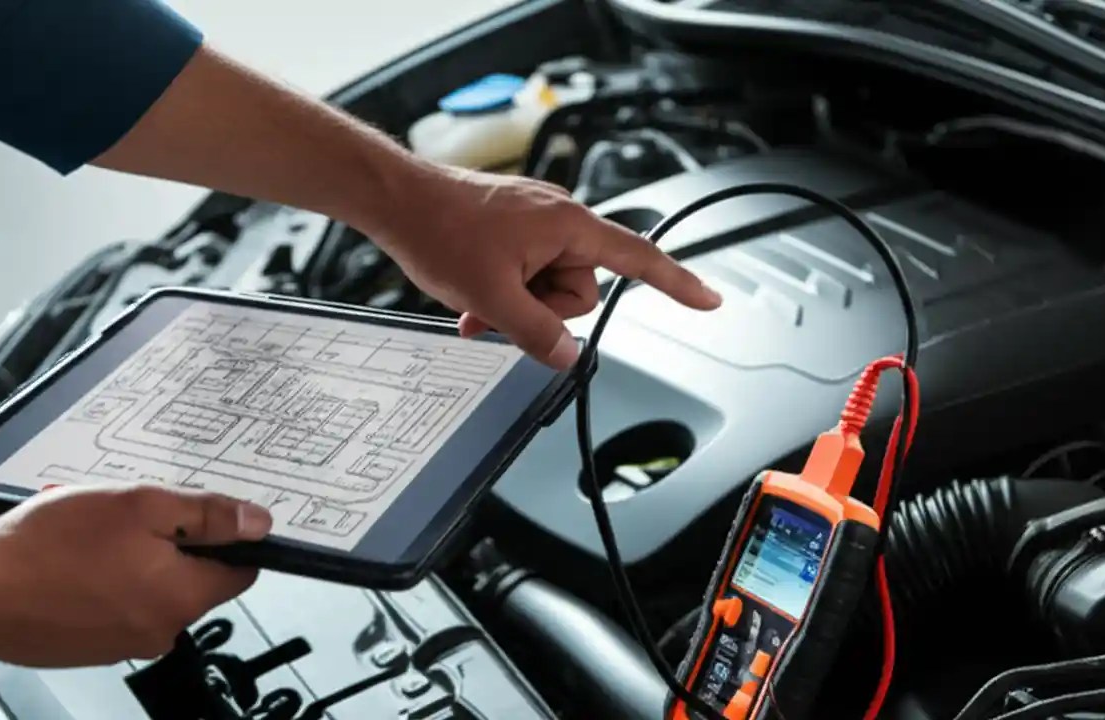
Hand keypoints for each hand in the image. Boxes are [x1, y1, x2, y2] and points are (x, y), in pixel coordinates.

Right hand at [0, 484, 271, 666]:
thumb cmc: (52, 544)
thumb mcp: (142, 506)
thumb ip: (207, 516)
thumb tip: (258, 523)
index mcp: (182, 598)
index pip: (240, 573)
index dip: (230, 541)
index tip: (206, 519)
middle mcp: (159, 632)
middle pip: (193, 583)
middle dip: (172, 547)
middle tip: (132, 519)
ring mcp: (122, 646)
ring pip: (151, 593)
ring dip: (135, 564)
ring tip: (94, 537)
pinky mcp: (88, 649)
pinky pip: (115, 609)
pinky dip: (104, 584)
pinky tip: (73, 562)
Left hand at [372, 166, 722, 369]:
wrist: (397, 201)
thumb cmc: (440, 230)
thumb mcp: (492, 297)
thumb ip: (536, 333)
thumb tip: (569, 357)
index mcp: (568, 226)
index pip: (637, 259)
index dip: (676, 284)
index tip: (707, 301)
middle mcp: (558, 219)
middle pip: (581, 289)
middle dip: (543, 308)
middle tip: (501, 302)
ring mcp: (535, 224)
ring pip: (549, 288)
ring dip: (517, 303)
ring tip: (479, 299)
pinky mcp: (513, 230)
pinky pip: (526, 273)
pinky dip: (504, 291)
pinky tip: (473, 298)